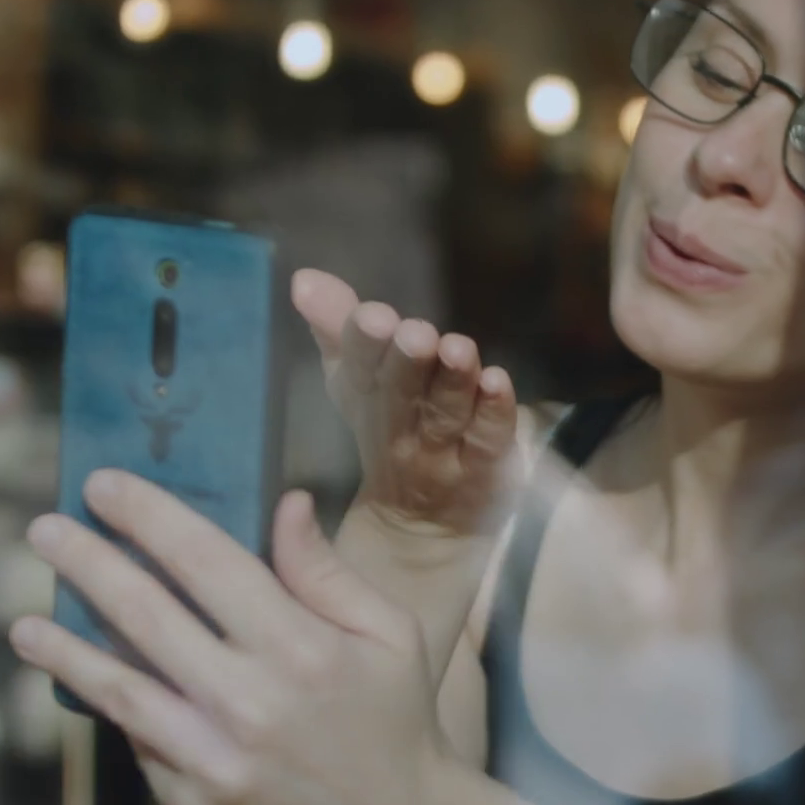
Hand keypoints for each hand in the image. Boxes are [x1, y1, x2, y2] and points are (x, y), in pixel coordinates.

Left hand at [12, 470, 456, 804]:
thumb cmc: (392, 718)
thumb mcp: (389, 634)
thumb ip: (328, 571)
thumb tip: (285, 503)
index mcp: (301, 649)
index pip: (206, 561)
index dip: (148, 516)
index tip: (105, 485)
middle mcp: (250, 702)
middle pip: (146, 615)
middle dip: (87, 563)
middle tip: (43, 530)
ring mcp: (215, 759)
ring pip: (119, 688)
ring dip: (64, 648)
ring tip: (24, 621)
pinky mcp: (194, 802)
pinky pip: (140, 740)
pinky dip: (110, 706)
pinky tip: (88, 681)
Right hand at [291, 268, 517, 535]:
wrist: (421, 525)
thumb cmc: (388, 429)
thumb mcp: (356, 380)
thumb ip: (336, 326)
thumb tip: (305, 279)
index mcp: (365, 401)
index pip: (359, 372)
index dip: (364, 345)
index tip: (370, 316)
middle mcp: (401, 429)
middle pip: (401, 395)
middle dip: (406, 363)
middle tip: (414, 334)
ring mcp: (444, 451)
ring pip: (447, 414)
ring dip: (453, 382)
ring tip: (458, 349)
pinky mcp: (485, 465)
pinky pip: (488, 438)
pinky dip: (495, 412)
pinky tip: (499, 382)